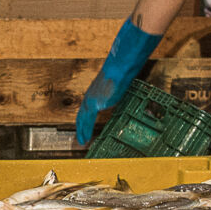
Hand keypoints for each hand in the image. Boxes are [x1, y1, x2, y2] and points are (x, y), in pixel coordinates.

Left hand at [75, 19, 163, 144]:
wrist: (120, 67)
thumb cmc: (123, 71)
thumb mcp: (121, 83)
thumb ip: (120, 89)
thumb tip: (129, 89)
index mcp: (96, 90)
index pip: (88, 106)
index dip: (87, 116)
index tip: (87, 124)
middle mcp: (91, 95)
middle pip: (82, 113)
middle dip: (81, 126)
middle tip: (81, 136)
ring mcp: (90, 99)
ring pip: (82, 118)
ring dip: (81, 130)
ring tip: (83, 142)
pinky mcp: (93, 103)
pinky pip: (86, 120)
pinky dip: (84, 130)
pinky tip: (85, 138)